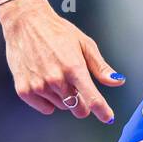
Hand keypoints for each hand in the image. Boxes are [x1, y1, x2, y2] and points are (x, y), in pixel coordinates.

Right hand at [0, 0, 123, 122]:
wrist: (26, 23)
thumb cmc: (56, 31)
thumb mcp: (84, 44)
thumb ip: (101, 67)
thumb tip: (117, 81)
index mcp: (74, 68)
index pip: (92, 99)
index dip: (103, 111)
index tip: (108, 118)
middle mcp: (56, 79)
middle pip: (78, 108)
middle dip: (82, 103)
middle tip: (77, 86)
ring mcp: (39, 86)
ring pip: (62, 106)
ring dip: (64, 97)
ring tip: (57, 75)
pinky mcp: (24, 90)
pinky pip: (44, 108)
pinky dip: (48, 100)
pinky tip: (45, 83)